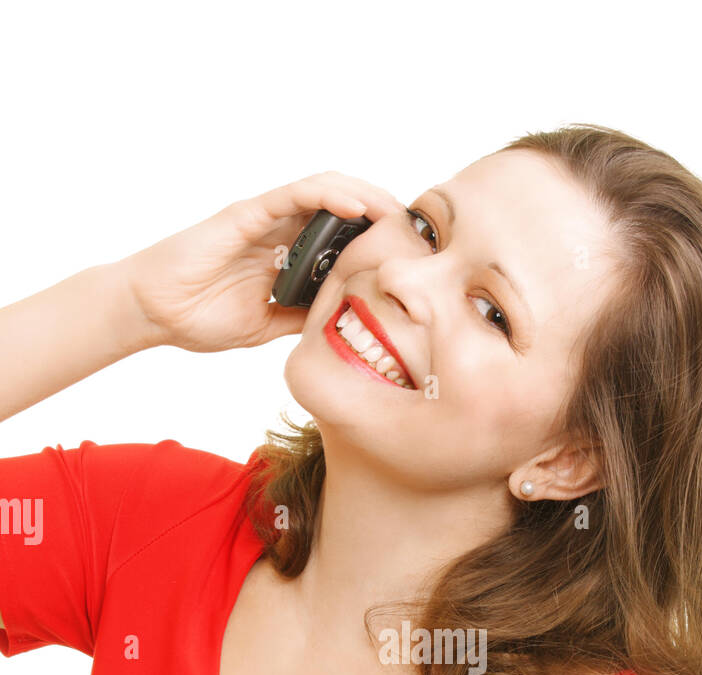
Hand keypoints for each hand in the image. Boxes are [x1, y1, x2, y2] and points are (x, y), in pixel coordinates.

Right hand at [118, 172, 403, 351]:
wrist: (155, 313)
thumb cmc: (201, 316)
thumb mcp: (267, 326)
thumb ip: (301, 318)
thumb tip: (340, 326)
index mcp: (288, 257)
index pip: (342, 241)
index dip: (378, 243)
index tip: (413, 261)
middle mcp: (282, 231)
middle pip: (344, 210)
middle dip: (383, 216)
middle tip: (419, 234)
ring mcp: (266, 219)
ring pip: (327, 193)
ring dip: (366, 197)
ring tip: (397, 213)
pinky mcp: (248, 213)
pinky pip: (295, 195)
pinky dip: (329, 195)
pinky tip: (357, 207)